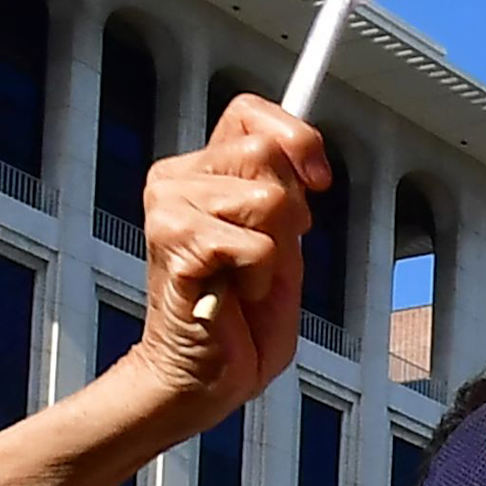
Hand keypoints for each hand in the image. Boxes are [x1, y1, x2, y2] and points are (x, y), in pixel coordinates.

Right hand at [133, 96, 324, 426]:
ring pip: (269, 199)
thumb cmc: (244, 312)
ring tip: (245, 277)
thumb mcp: (283, 239)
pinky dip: (262, 277)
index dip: (297, 138)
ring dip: (275, 251)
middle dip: (291, 212)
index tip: (318, 180)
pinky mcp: (173, 241)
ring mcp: (168, 207)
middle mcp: (176, 178)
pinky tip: (234, 293)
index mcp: (202, 170)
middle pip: (267, 154)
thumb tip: (308, 157)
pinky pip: (258, 245)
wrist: (208, 372)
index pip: (250, 113)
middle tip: (268, 253)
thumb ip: (288, 192)